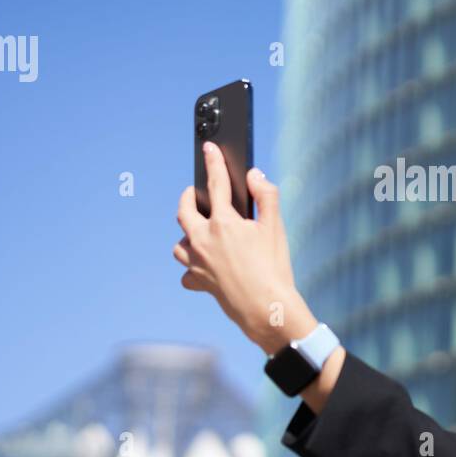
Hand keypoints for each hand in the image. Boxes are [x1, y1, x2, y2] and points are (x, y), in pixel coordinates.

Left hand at [174, 142, 310, 353]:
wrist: (266, 309)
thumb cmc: (273, 267)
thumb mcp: (275, 228)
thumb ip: (266, 195)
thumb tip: (254, 175)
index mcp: (223, 222)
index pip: (216, 183)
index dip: (213, 162)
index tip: (208, 148)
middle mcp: (204, 240)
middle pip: (183, 211)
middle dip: (188, 198)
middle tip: (195, 193)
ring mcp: (197, 263)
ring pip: (179, 244)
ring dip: (188, 236)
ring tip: (200, 233)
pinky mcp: (198, 283)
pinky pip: (187, 273)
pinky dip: (193, 268)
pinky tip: (205, 268)